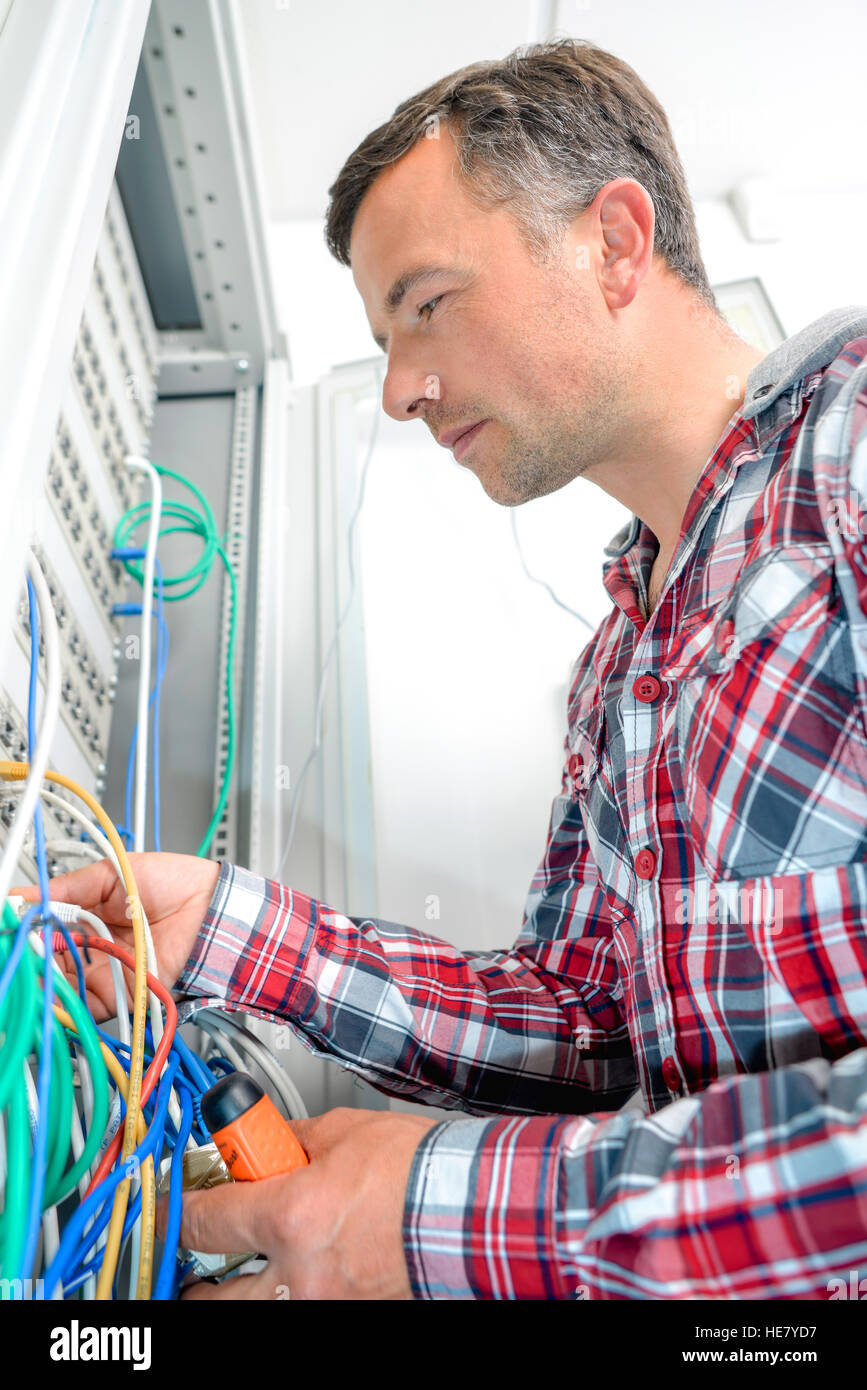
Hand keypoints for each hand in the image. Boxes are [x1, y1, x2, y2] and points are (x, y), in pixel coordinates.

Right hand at [11, 852, 219, 1019]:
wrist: (211, 909)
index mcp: (87, 916)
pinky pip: (82, 1008)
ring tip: (26, 970)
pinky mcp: (118, 997)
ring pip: (58, 986)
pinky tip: (46, 993)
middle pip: (46, 960)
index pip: (44, 929)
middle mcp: (91, 947)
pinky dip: (62, 1005)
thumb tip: (20, 896)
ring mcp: (103, 973)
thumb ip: (66, 887)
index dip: (26, 930)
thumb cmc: (172, 883)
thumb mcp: (110, 873)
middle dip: (28, 958)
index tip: (12, 928)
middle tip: (17, 951)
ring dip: (39, 981)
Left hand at [162, 1107, 440, 1299]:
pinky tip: (304, 1270)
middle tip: (193, 1262)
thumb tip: (261, 1144)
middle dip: (194, 1281)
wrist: (472, 1207)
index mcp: (291, 1218)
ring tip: (244, 1275)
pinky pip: (300, 1306)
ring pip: (255, 1310)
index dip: (179, 1209)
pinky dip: (291, 1292)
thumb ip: (291, 1141)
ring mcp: (325, 1306)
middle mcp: (300, 1276)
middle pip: (211, 1299)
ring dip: (241, 1294)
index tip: (174, 1205)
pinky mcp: (349, 1316)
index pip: (203, 1221)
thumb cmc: (417, 1170)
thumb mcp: (341, 1132)